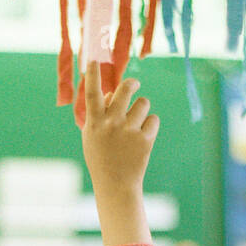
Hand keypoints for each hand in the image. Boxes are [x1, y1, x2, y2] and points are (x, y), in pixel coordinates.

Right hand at [82, 67, 158, 245]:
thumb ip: (99, 114)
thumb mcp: (92, 137)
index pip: (92, 93)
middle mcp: (110, 123)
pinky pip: (153, 120)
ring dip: (142, 110)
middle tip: (134, 85)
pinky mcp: (145, 139)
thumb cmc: (101, 158)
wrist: (116, 185)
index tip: (93, 60)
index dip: (92, 74)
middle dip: (132, 84)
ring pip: (143, 103)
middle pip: (126, 89)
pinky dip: (150, 126)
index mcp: (94, 123)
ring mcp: (128, 131)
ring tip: (136, 126)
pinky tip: (143, 139)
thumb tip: (110, 91)